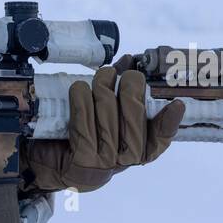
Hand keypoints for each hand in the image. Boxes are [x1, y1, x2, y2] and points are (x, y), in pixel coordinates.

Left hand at [20, 64, 184, 194]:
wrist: (45, 160)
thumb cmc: (82, 132)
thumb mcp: (106, 112)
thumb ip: (122, 88)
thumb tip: (131, 59)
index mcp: (140, 149)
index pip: (161, 138)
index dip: (169, 121)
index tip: (176, 103)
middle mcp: (126, 159)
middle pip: (135, 112)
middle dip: (128, 85)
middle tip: (116, 73)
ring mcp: (105, 162)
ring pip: (108, 109)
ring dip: (101, 85)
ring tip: (98, 78)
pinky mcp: (83, 161)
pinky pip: (84, 119)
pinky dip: (80, 98)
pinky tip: (78, 89)